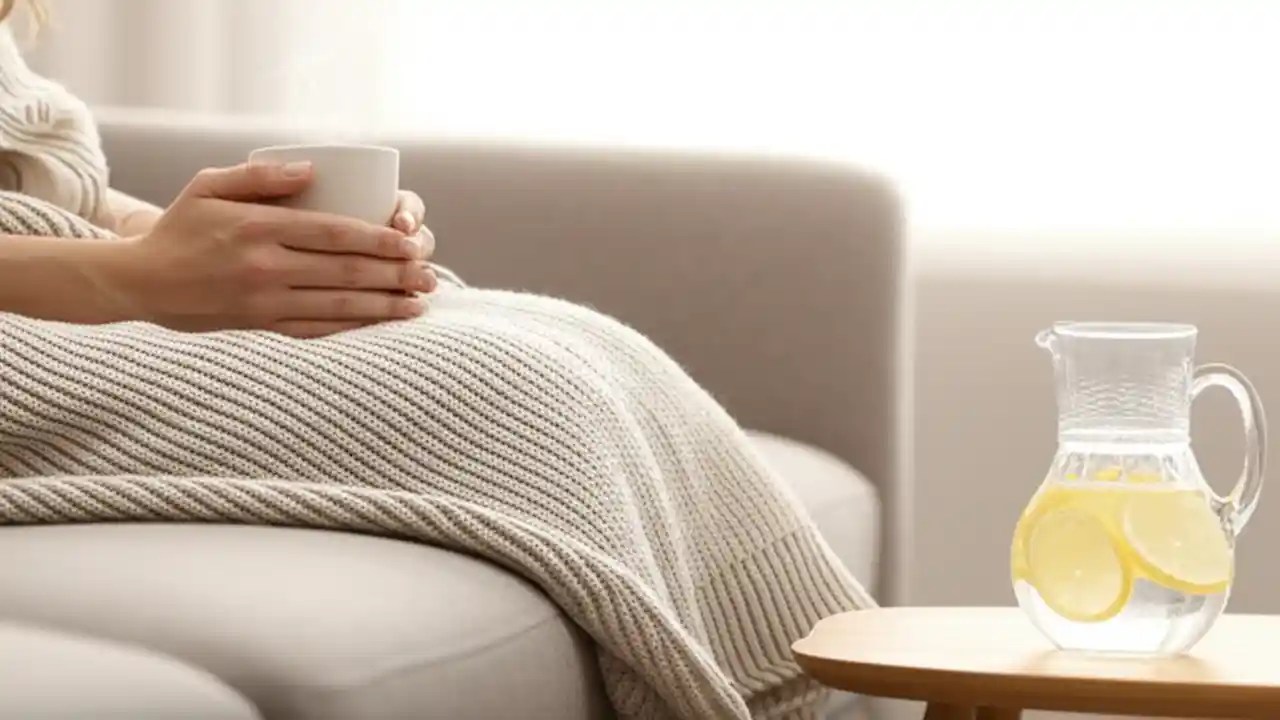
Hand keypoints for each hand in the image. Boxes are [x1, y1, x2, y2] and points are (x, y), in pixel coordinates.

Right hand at [105, 161, 434, 337]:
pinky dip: (353, 328)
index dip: (380, 240)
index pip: (334, 234)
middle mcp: (266, 267)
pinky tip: (380, 324)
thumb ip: (261, 176)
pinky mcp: (262, 325)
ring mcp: (265, 302)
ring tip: (420, 303)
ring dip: (384, 306)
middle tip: (430, 275)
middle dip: (395, 275)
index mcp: (258, 228)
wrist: (142, 282)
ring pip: (338, 306)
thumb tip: (314, 169)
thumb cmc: (182, 228)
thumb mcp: (209, 186)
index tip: (412, 242)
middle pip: (346, 272)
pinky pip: (317, 329)